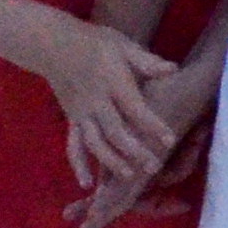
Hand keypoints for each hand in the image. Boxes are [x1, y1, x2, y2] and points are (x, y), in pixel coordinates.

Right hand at [35, 17, 181, 184]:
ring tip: (128, 176)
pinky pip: (73, 146)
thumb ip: (147, 61)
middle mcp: (96, 102)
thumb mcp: (123, 45)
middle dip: (134, 151)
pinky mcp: (71, 120)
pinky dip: (78, 165)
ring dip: (110, 161)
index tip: (169, 140)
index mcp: (113, 83)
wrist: (54, 45)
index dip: (152, 125)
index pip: (135, 109)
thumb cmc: (95, 43)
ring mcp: (80, 114)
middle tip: (154, 167)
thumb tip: (173, 69)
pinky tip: (86, 184)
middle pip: (115, 131)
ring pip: (94, 143)